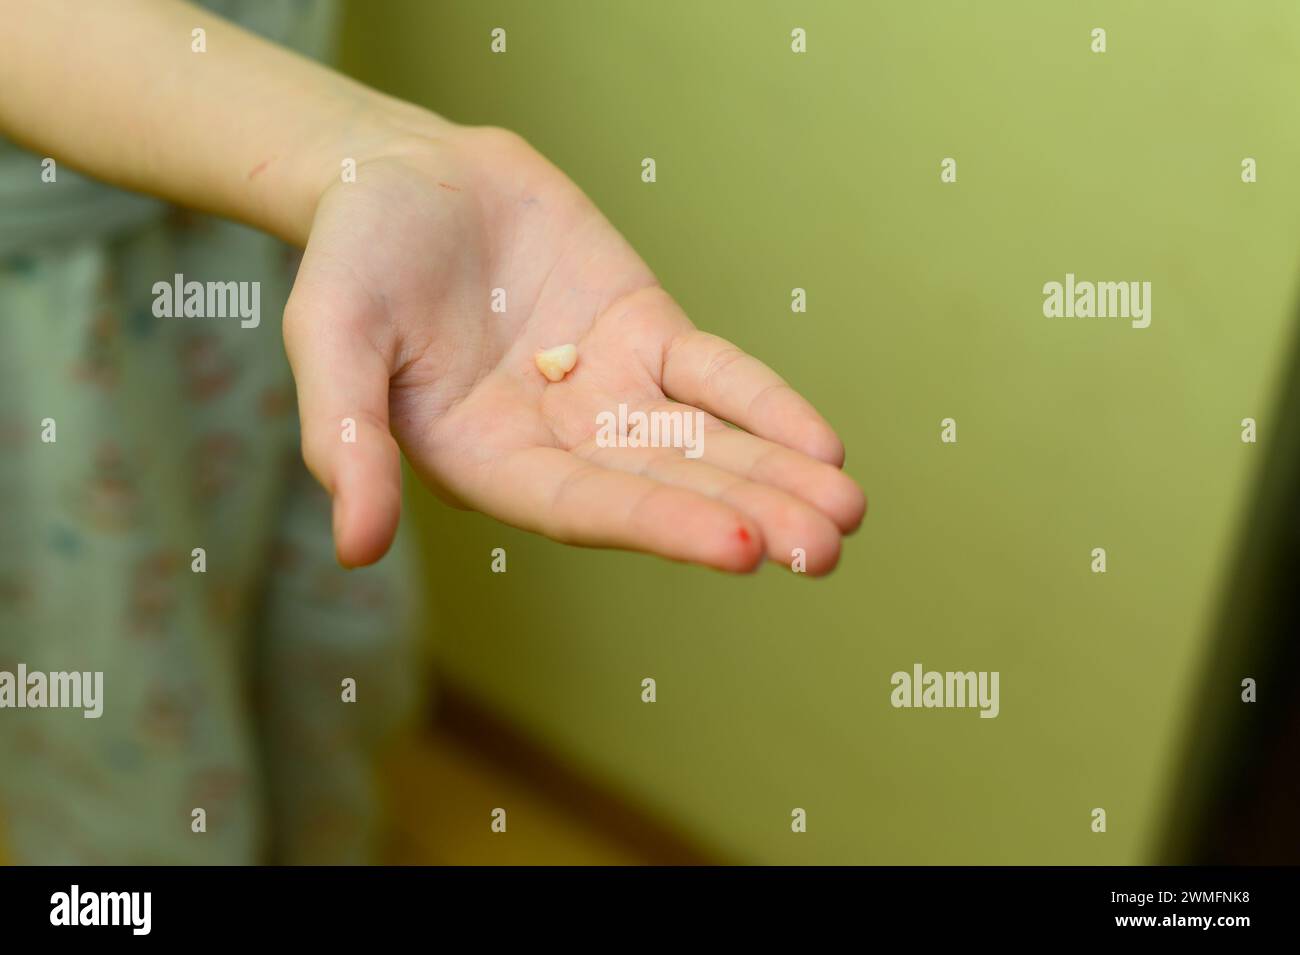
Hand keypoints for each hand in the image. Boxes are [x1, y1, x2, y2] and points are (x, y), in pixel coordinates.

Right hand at [283, 124, 864, 573]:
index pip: (585, 508)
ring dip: (775, 476)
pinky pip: (714, 375)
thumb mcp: (331, 341)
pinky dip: (766, 405)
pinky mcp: (644, 335)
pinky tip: (823, 446)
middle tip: (825, 550)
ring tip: (844, 513)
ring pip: (703, 441)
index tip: (743, 548)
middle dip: (747, 515)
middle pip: (664, 487)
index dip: (661, 524)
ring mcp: (609, 391)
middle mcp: (558, 443)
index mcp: (488, 462)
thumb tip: (354, 549)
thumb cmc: (354, 259)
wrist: (406, 177)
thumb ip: (345, 438)